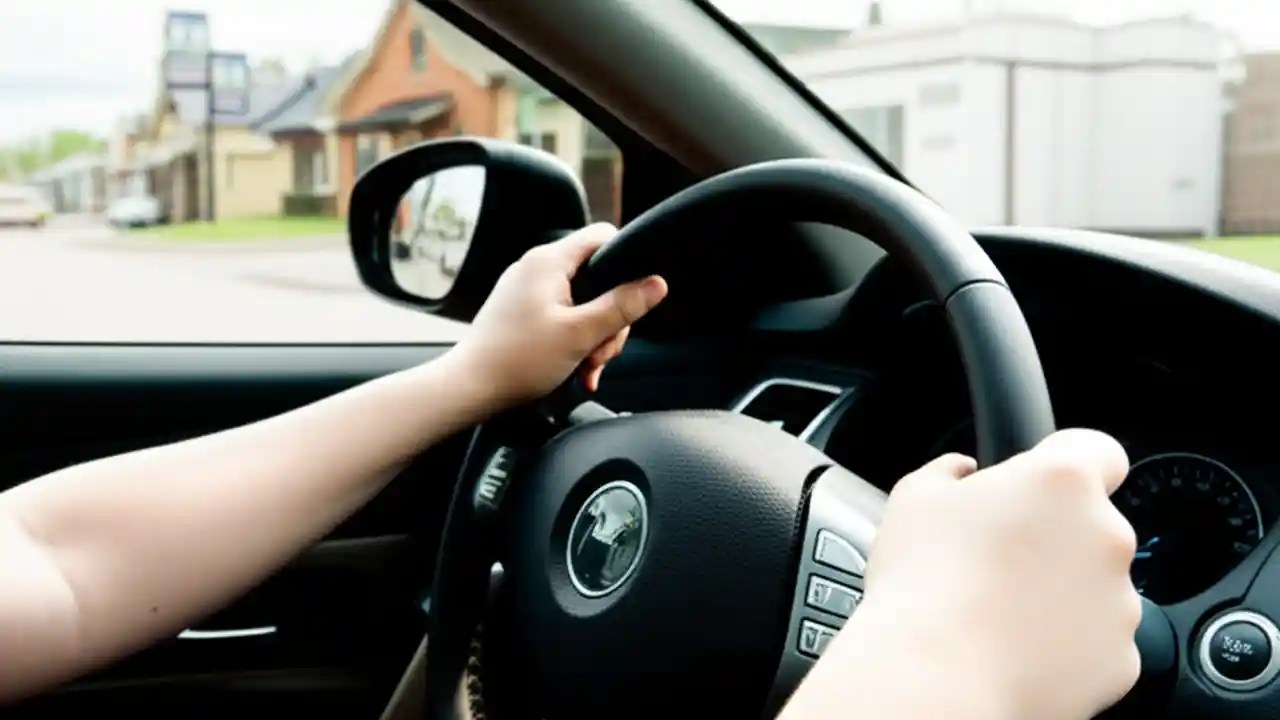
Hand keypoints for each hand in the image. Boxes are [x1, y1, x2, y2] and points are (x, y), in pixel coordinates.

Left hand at [450, 223, 667, 407]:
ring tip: (586, 370)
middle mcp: (537, 268)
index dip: (627, 261)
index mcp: (549, 261)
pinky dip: (575, 343)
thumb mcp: (581, 334)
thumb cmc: (518, 360)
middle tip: (602, 353)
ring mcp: (528, 291)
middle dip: (609, 320)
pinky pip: (563, 319)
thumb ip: (623, 307)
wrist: (469, 389)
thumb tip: (658, 283)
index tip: (632, 299)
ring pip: (584, 304)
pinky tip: (577, 371)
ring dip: (594, 339)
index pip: (603, 236)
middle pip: (598, 279)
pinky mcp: (523, 313)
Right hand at [783, 429, 1139, 719]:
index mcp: (1061, 481)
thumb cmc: (924, 583)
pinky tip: (1014, 648)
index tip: (1039, 485)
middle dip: (1052, 538)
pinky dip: (1064, 644)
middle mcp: (1106, 535)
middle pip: (1091, 524)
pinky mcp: (1121, 660)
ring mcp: (1120, 602)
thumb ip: (950, 471)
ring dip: (1058, 592)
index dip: (1068, 463)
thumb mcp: (915, 497)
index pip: (1098, 450)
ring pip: (1093, 586)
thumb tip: (962, 474)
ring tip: (997, 611)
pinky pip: (1096, 642)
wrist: (939, 677)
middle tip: (996, 559)